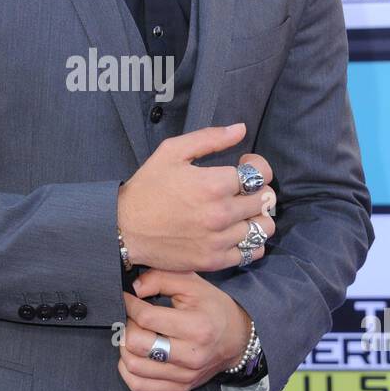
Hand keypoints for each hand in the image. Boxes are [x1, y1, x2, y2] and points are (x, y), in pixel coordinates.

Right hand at [117, 124, 276, 272]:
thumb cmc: (147, 188)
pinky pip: (253, 252)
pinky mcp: (214, 261)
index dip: (257, 166)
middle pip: (265, 200)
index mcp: (214, 184)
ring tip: (243, 212)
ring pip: (264, 227)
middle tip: (242, 189)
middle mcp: (221, 214)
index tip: (244, 167)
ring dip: (258, 216)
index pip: (260, 174)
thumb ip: (209, 138)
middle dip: (257, 190)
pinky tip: (237, 232)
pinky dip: (252, 241)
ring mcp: (219, 240)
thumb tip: (241, 129)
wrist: (124, 228)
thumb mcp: (172, 152)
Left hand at [117, 268, 252, 390]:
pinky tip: (133, 355)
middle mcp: (192, 355)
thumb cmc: (214, 308)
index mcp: (197, 327)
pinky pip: (140, 385)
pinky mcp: (180, 387)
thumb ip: (161, 278)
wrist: (238, 339)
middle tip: (130, 317)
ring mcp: (186, 375)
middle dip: (126, 326)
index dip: (129, 305)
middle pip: (137, 344)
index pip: (147, 318)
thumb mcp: (193, 283)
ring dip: (124, 348)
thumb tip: (133, 289)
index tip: (126, 298)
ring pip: (133, 367)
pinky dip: (127, 370)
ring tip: (132, 334)